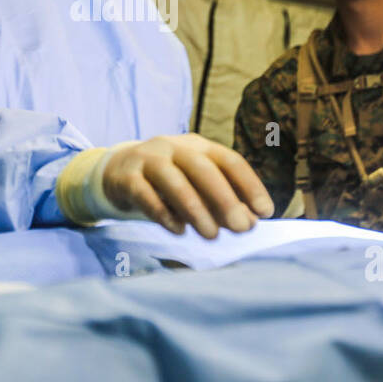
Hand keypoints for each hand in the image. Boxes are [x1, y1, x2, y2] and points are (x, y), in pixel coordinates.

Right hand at [101, 134, 274, 237]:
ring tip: (212, 235)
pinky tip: (179, 231)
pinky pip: (145, 195)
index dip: (250, 185)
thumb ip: (221, 201)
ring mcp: (148, 159)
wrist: (117, 171)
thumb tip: (250, 222)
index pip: (229, 160)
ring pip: (174, 181)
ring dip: (196, 210)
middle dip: (225, 199)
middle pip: (203, 169)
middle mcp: (174, 147)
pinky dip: (164, 214)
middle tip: (241, 228)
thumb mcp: (196, 186)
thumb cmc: (167, 182)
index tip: (265, 212)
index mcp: (198, 146)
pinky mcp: (126, 177)